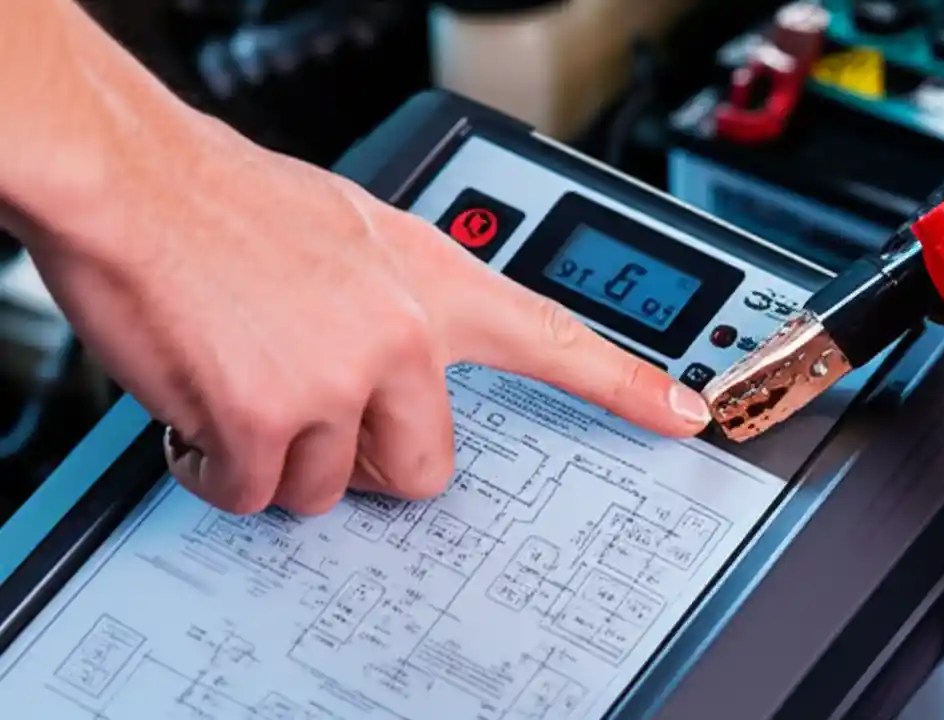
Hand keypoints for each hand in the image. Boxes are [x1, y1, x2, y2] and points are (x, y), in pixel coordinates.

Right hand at [19, 115, 710, 515]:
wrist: (134, 179)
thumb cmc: (228, 201)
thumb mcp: (354, 232)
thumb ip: (396, 303)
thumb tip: (402, 363)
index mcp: (437, 286)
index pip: (558, 343)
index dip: (626, 388)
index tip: (683, 418)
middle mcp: (405, 338)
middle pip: (425, 472)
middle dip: (368, 462)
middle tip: (314, 411)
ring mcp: (339, 381)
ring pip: (329, 490)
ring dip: (281, 458)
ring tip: (242, 381)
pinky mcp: (266, 419)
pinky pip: (255, 494)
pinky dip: (219, 469)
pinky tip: (202, 407)